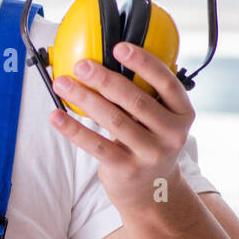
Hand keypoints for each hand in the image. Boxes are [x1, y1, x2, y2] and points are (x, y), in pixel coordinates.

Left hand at [47, 41, 194, 213]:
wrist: (153, 191)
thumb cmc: (149, 143)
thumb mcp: (160, 120)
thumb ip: (143, 96)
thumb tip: (104, 61)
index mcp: (182, 113)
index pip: (166, 82)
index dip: (144, 63)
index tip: (119, 47)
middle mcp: (171, 134)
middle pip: (135, 101)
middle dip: (105, 80)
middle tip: (82, 64)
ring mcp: (150, 153)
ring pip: (113, 121)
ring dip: (85, 99)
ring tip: (63, 84)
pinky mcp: (127, 169)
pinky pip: (96, 145)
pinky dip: (73, 129)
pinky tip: (56, 115)